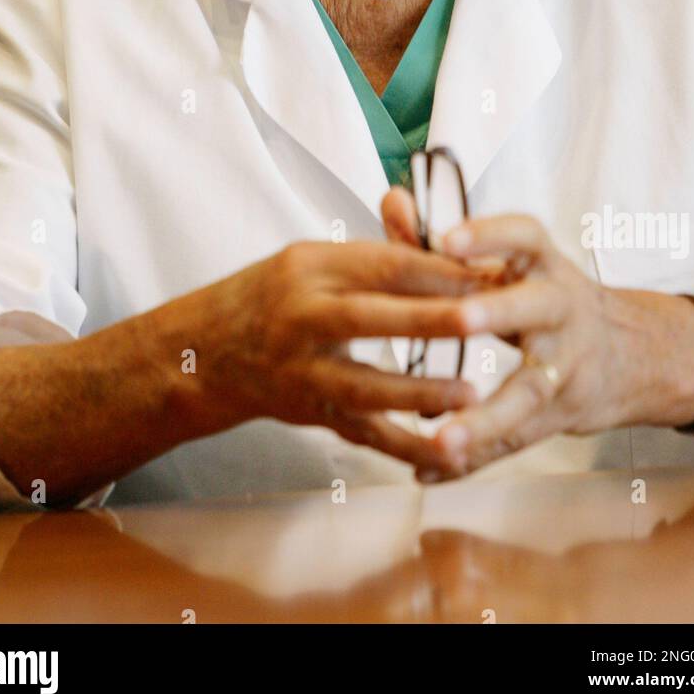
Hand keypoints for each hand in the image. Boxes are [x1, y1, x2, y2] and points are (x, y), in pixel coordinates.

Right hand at [166, 237, 495, 474]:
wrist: (205, 351)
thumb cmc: (276, 296)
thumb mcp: (315, 259)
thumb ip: (380, 251)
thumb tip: (451, 240)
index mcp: (311, 268)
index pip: (380, 262)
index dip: (435, 267)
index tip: (488, 269)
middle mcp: (301, 317)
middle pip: (368, 316)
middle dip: (428, 318)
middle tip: (484, 317)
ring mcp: (302, 370)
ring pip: (363, 384)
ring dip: (419, 392)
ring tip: (472, 394)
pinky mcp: (309, 413)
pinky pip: (362, 434)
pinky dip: (405, 448)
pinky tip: (448, 454)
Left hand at [382, 190, 693, 479]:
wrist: (632, 353)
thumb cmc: (544, 298)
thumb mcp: (507, 264)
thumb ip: (438, 237)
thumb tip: (391, 198)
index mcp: (542, 266)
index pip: (524, 236)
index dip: (489, 233)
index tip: (448, 236)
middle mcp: (561, 310)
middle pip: (537, 307)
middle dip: (500, 311)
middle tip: (463, 317)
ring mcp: (566, 365)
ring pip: (530, 392)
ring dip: (487, 417)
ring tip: (443, 439)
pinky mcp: (560, 413)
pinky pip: (517, 439)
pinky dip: (475, 455)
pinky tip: (432, 468)